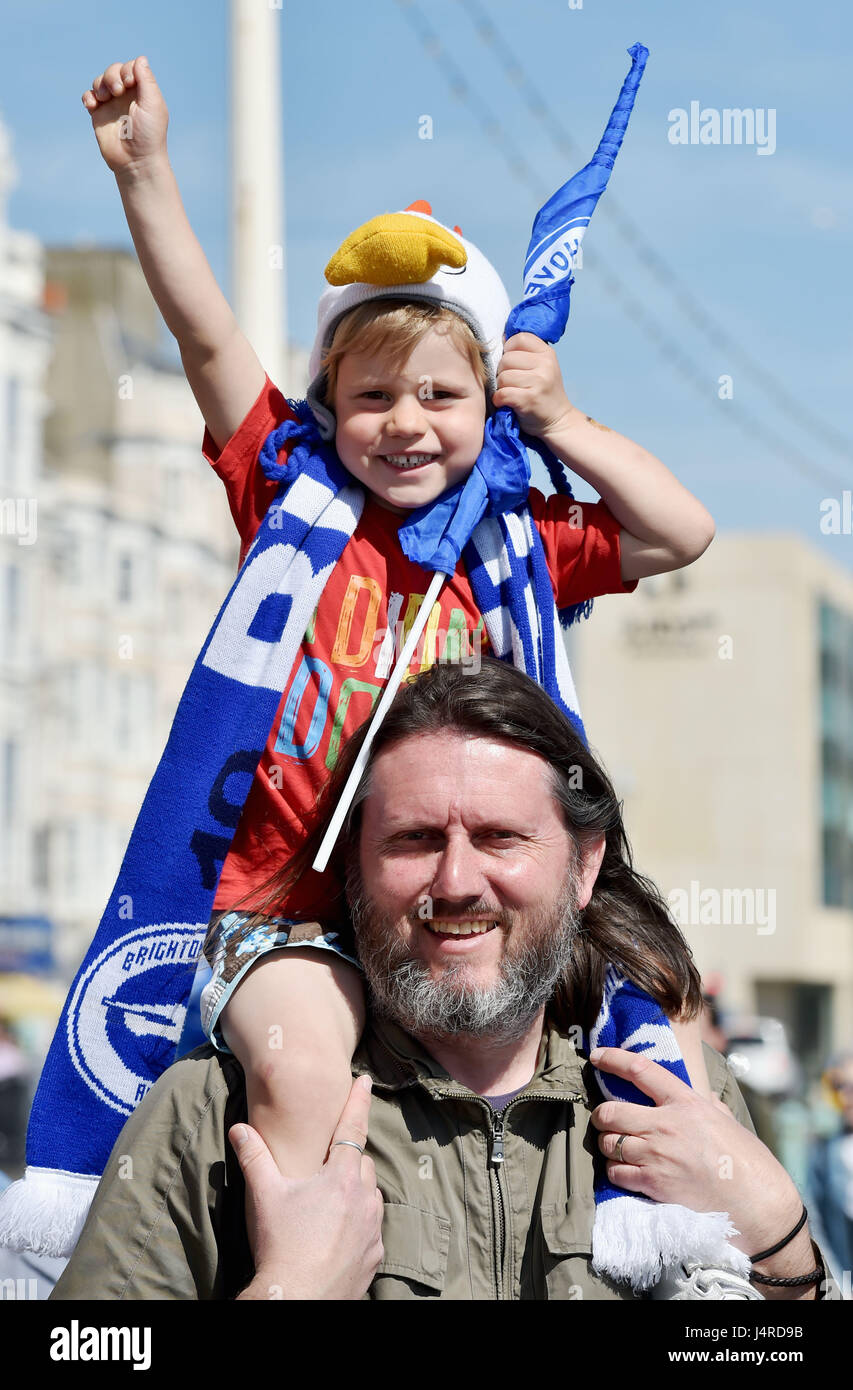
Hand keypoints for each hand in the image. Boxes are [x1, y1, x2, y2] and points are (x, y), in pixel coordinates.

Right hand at [82, 57, 168, 175]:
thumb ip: (146, 80)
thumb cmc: (149, 135)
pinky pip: (89, 96)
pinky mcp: (98, 115)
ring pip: (100, 81)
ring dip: (100, 84)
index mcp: (142, 92)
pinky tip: (93, 106)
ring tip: (105, 99)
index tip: (130, 83)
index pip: (130, 67)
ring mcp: (112, 105)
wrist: (135, 161)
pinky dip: (89, 97)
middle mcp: (127, 96)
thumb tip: (140, 59)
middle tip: (117, 91)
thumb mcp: (153, 104)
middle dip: (112, 75)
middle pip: (113, 70)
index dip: (127, 70)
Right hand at [230, 1074, 383, 1299]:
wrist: (295, 1298)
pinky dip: (360, 1223)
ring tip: (332, 1200)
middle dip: (349, 1159)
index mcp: (340, 1178)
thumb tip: (239, 1128)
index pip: (353, 1128)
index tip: (366, 1081)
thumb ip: (253, 1156)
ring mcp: (372, 1229)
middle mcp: (363, 1199)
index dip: (358, 1101)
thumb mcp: (264, 1195)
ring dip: (357, 1190)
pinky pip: (372, 1228)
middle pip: (363, 1164)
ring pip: (371, 1195)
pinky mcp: (374, 1255)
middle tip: (328, 1164)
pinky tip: (339, 1232)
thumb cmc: (280, 1244)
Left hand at [491, 332, 574, 438]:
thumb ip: (525, 353)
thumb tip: (502, 337)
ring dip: (501, 387)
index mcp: (547, 353)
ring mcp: (539, 382)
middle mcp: (545, 365)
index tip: (513, 363)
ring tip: (512, 393)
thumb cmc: (544, 394)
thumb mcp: (542, 367)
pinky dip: (499, 400)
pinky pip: (502, 393)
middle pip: (506, 358)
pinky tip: (506, 402)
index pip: (519, 338)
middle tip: (512, 383)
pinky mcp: (529, 399)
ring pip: (503, 377)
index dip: (509, 349)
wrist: (559, 421)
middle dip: (503, 372)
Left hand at [589, 1046, 802, 1255]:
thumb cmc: (748, 1161)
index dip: (614, 1059)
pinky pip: (615, 1173)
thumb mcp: (728, 1121)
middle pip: (610, 1111)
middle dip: (601, 1115)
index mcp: (686, 1102)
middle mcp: (666, 1125)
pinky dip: (615, 1172)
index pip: (641, 1070)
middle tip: (605, 1120)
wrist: (757, 1204)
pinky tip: (626, 1172)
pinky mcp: (653, 1184)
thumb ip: (709, 1106)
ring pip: (608, 1143)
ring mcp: (657, 1155)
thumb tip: (704, 1096)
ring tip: (616, 1148)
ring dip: (608, 1145)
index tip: (597, 1057)